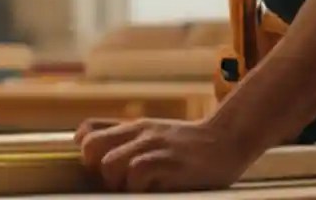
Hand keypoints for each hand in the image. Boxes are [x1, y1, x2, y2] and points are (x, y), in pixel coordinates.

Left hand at [74, 117, 251, 192]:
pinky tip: (156, 189)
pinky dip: (140, 188)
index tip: (98, 168)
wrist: (229, 140)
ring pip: (110, 164)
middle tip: (119, 183)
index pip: (87, 132)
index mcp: (134, 127)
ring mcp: (154, 146)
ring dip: (119, 183)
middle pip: (91, 148)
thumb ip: (125, 138)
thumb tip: (86, 145)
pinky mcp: (170, 162)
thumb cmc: (189, 146)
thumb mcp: (155, 134)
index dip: (85, 153)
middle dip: (98, 172)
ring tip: (141, 188)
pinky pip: (137, 174)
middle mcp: (140, 132)